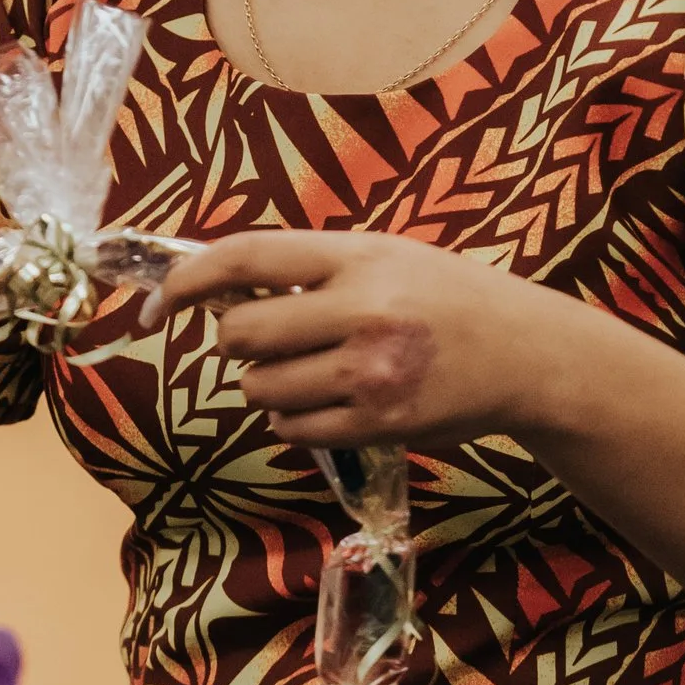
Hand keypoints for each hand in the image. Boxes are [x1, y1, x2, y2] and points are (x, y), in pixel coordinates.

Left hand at [150, 228, 562, 448]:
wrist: (526, 353)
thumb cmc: (446, 298)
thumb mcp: (385, 256)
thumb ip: (311, 267)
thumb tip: (217, 285)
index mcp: (357, 255)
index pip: (245, 259)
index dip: (186, 280)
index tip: (158, 304)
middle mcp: (362, 311)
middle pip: (240, 334)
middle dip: (237, 341)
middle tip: (268, 340)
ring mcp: (370, 373)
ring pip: (260, 388)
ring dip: (266, 384)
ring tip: (311, 371)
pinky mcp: (379, 424)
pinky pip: (291, 429)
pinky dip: (292, 420)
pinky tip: (325, 403)